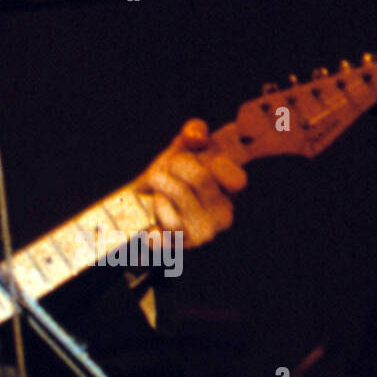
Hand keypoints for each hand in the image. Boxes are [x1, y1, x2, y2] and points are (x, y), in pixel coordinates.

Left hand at [133, 118, 246, 248]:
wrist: (139, 204)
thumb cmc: (170, 174)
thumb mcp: (183, 147)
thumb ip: (195, 132)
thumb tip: (199, 137)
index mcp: (229, 191)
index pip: (236, 178)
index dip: (215, 162)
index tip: (196, 157)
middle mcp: (222, 214)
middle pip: (201, 178)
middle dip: (177, 164)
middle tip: (167, 167)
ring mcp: (203, 232)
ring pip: (180, 195)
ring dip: (161, 181)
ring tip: (157, 184)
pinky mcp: (181, 244)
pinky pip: (167, 223)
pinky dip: (156, 209)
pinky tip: (154, 212)